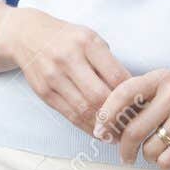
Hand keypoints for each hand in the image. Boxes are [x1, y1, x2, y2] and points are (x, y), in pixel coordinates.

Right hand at [3, 8, 130, 133]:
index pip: (115, 75)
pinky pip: (70, 116)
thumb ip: (109, 62)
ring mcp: (54, 77)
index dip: (131, 95)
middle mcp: (69, 59)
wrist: (28, 36)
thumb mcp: (91, 38)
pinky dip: (87, 127)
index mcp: (87, 42)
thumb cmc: (68, 38)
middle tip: (133, 125)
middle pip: (99, 96)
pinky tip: (100, 132)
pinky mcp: (44, 93)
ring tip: (119, 134)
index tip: (141, 106)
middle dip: (118, 115)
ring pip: (84, 110)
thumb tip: (132, 92)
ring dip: (104, 127)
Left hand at [93, 68, 169, 168]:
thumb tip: (107, 121)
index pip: (124, 92)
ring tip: (159, 147)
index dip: (107, 112)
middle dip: (124, 148)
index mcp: (162, 78)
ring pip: (149, 149)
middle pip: (133, 130)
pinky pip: (166, 159)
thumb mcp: (168, 85)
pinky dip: (164, 161)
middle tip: (125, 155)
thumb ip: (142, 97)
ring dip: (148, 155)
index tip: (99, 129)